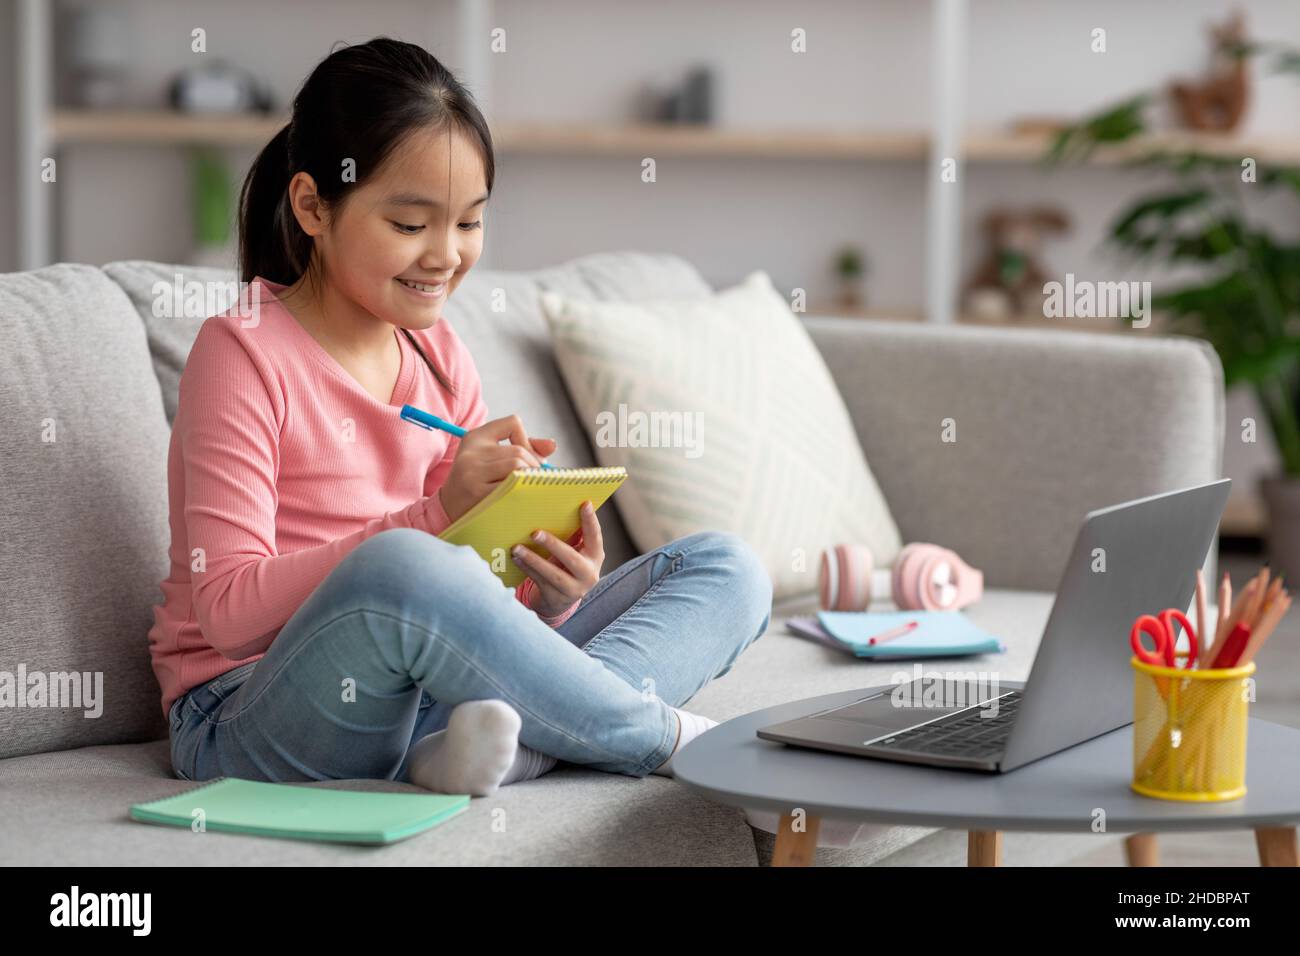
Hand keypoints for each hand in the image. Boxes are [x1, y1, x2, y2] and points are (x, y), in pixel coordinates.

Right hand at [438, 414, 556, 521]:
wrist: (448, 509)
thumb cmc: (478, 482)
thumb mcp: (492, 458)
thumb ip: (523, 447)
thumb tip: (553, 446)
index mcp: (475, 437)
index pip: (513, 423)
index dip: (527, 439)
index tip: (527, 457)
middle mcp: (472, 452)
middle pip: (519, 451)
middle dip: (534, 466)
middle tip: (535, 480)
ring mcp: (472, 472)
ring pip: (517, 466)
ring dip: (529, 478)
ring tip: (527, 488)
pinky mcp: (476, 492)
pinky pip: (511, 486)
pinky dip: (521, 490)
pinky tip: (520, 497)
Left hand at [512, 500, 604, 616]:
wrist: (560, 601)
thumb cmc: (567, 567)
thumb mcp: (575, 552)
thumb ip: (572, 536)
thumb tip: (557, 508)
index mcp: (595, 557)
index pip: (595, 537)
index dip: (591, 521)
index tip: (585, 504)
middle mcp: (588, 574)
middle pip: (572, 559)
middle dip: (553, 545)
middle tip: (535, 533)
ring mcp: (573, 590)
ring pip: (553, 574)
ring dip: (533, 560)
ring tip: (517, 548)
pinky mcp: (556, 598)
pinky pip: (539, 581)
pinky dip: (527, 569)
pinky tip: (516, 559)